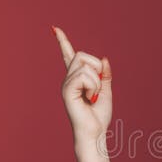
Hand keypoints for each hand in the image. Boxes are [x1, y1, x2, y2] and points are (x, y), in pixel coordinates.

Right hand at [54, 25, 112, 142]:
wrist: (94, 132)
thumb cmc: (98, 116)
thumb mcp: (106, 91)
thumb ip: (105, 75)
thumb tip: (103, 59)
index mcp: (76, 78)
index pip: (68, 56)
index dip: (63, 42)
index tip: (55, 28)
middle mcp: (68, 79)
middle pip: (82, 55)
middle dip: (97, 69)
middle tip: (97, 88)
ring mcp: (66, 84)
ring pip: (85, 65)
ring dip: (97, 81)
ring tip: (93, 96)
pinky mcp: (67, 90)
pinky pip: (84, 76)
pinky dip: (93, 86)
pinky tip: (89, 98)